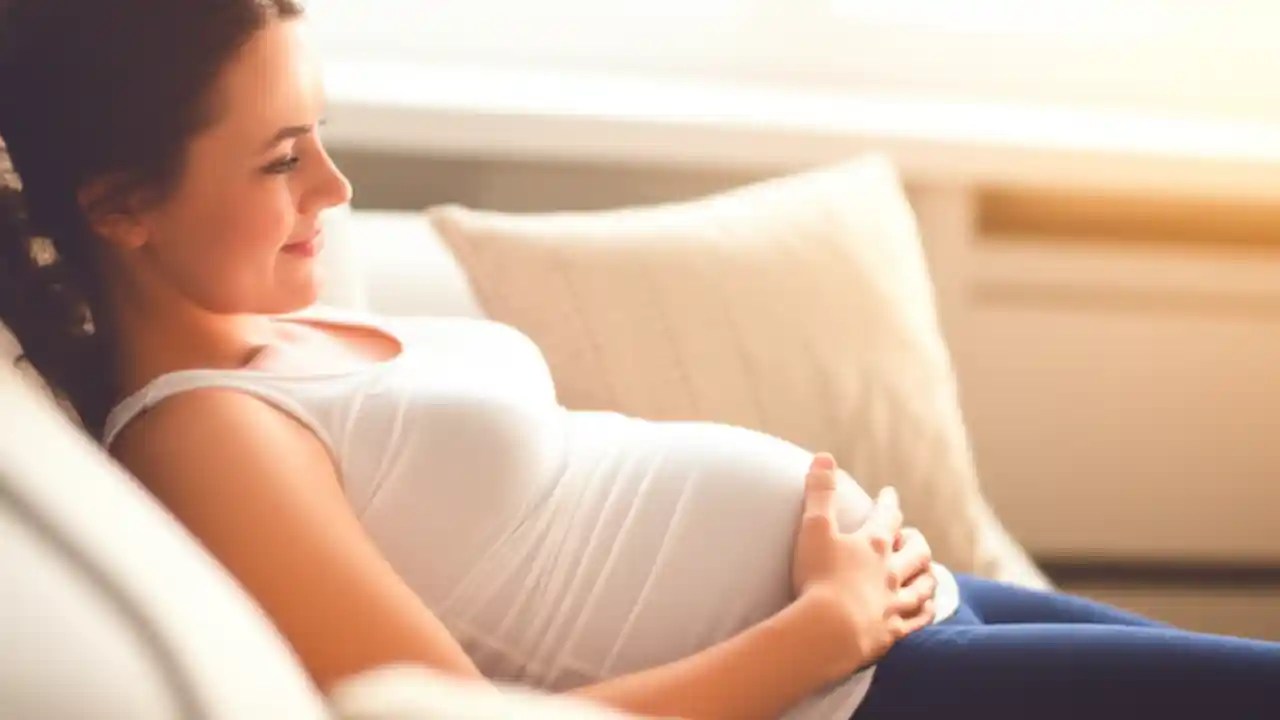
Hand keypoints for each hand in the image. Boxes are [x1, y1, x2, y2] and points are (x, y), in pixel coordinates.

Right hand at [790, 453, 934, 674]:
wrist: (828, 630)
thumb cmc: (819, 578)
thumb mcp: (814, 528)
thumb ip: (819, 492)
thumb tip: (824, 456)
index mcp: (873, 545)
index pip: (887, 517)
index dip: (888, 503)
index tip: (889, 494)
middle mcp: (890, 572)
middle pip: (914, 551)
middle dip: (915, 540)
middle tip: (913, 535)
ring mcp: (894, 603)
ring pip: (921, 586)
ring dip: (926, 576)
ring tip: (928, 571)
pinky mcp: (893, 631)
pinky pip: (917, 620)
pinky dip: (926, 612)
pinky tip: (930, 610)